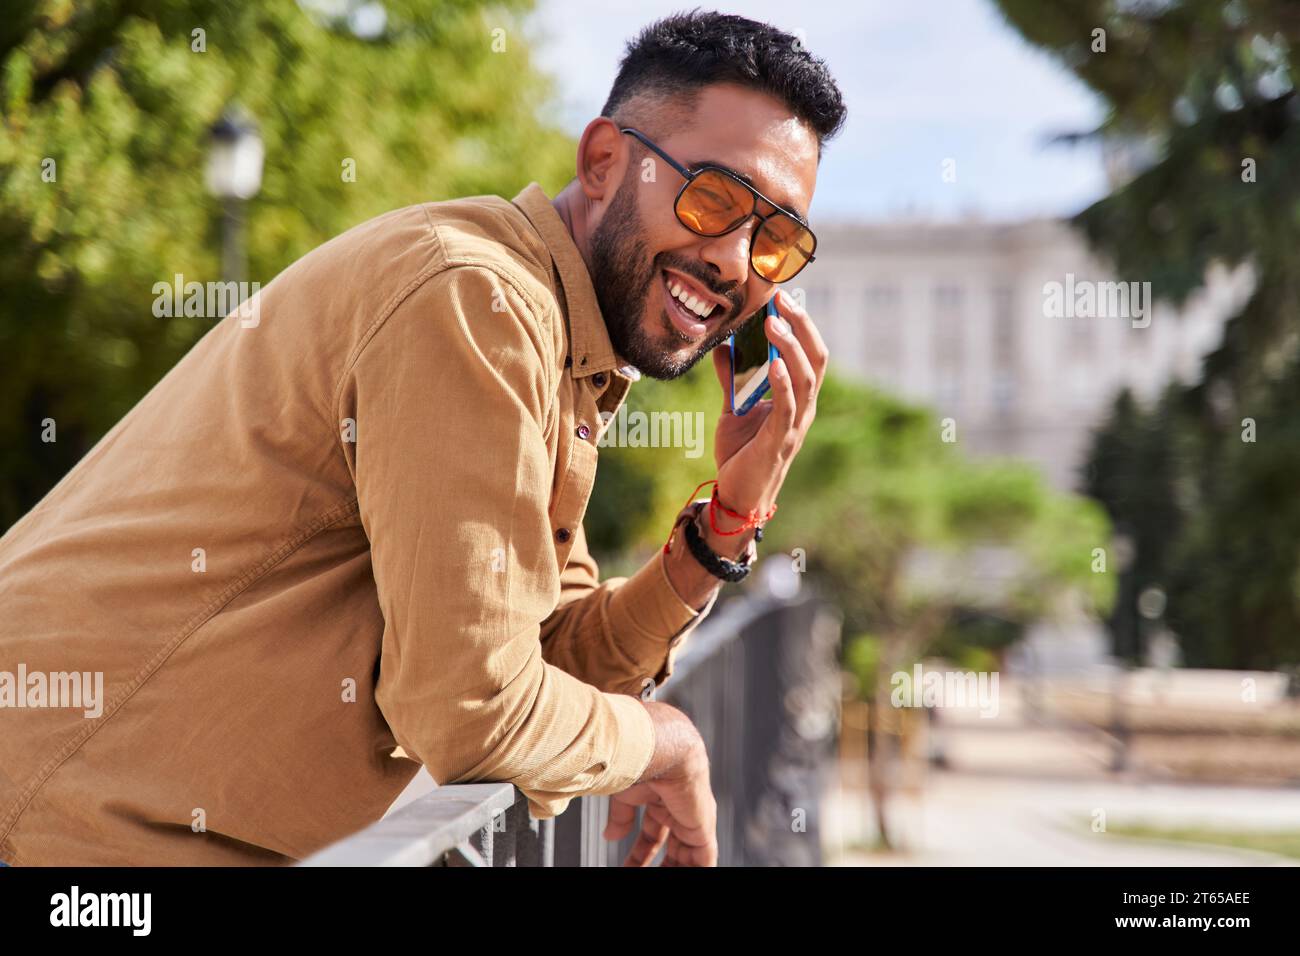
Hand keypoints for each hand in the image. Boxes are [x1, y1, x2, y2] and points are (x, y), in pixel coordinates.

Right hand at [605, 703, 716, 865]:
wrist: (659, 746)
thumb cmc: (639, 758)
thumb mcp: (625, 793)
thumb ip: (621, 816)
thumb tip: (611, 835)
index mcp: (660, 796)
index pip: (653, 832)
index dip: (641, 853)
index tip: (627, 868)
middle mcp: (679, 807)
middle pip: (673, 846)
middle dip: (660, 865)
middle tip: (642, 876)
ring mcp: (692, 817)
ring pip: (687, 854)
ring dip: (674, 868)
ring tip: (660, 878)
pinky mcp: (703, 826)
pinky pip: (703, 858)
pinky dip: (694, 869)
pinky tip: (683, 875)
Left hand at [709, 288, 827, 525]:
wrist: (737, 497)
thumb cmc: (740, 454)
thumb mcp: (732, 409)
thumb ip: (731, 380)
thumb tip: (722, 346)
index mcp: (796, 397)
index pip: (808, 353)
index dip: (801, 324)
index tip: (783, 296)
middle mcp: (803, 408)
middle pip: (816, 359)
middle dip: (802, 327)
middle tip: (782, 300)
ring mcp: (795, 425)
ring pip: (805, 379)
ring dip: (790, 348)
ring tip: (773, 323)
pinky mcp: (779, 441)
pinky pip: (787, 408)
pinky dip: (782, 384)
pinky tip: (774, 364)